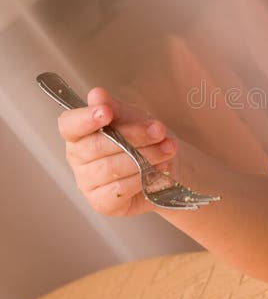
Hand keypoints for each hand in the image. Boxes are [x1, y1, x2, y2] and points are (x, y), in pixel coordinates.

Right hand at [58, 86, 176, 215]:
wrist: (167, 164)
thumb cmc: (143, 138)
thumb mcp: (132, 117)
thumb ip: (114, 107)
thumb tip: (96, 95)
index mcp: (79, 133)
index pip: (69, 125)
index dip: (85, 119)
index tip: (106, 112)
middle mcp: (78, 158)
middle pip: (96, 146)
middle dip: (132, 137)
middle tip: (159, 131)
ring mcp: (87, 183)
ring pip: (110, 168)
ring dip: (144, 156)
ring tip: (166, 149)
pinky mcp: (102, 203)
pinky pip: (118, 189)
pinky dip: (141, 178)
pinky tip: (157, 170)